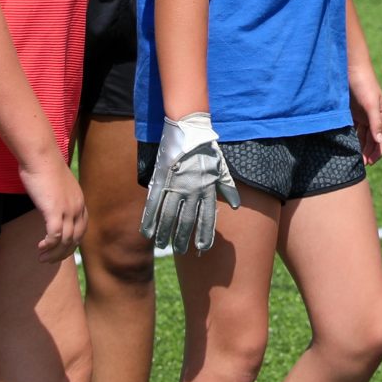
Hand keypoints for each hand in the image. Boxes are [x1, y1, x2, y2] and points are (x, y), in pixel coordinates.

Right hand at [25, 163, 85, 262]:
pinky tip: (40, 248)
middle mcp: (77, 208)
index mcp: (80, 201)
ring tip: (42, 258)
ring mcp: (68, 210)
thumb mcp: (56, 184)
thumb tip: (49, 202)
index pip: (81, 229)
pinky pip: (54, 236)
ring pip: (65, 241)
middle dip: (63, 253)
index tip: (60, 249)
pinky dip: (48, 246)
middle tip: (50, 260)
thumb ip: (58, 196)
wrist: (41, 156)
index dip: (72, 242)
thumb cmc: (44, 166)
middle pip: (75, 239)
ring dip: (53, 253)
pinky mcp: (55, 211)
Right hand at [141, 111, 239, 253]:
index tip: (202, 249)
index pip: (207, 218)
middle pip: (187, 221)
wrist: (189, 130)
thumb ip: (228, 188)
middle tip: (181, 251)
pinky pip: (154, 203)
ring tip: (161, 245)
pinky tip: (146, 231)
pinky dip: (149, 218)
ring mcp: (175, 185)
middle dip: (183, 238)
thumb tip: (235, 206)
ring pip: (169, 215)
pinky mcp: (161, 179)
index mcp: (208, 189)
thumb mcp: (222, 169)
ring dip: (164, 233)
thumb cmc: (207, 149)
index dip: (205, 235)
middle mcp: (192, 190)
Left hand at [350, 68, 381, 162]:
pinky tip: (347, 146)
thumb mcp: (370, 103)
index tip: (370, 163)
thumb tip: (380, 141)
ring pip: (364, 136)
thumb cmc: (363, 83)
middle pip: (374, 139)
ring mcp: (364, 115)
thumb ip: (376, 122)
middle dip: (370, 153)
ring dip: (361, 148)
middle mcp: (375, 116)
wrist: (350, 67)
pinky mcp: (354, 113)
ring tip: (354, 159)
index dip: (379, 151)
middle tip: (361, 165)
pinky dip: (353, 139)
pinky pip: (355, 130)